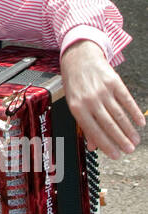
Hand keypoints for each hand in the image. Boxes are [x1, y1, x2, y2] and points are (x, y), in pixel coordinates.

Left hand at [60, 39, 144, 158]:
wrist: (79, 58)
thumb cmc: (76, 84)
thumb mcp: (74, 103)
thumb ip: (84, 125)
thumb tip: (93, 146)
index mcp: (77, 107)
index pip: (94, 131)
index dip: (106, 145)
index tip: (116, 155)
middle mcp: (90, 99)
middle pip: (109, 124)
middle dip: (121, 140)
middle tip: (129, 150)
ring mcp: (103, 90)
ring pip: (119, 114)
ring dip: (129, 130)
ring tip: (135, 140)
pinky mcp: (114, 82)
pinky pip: (126, 100)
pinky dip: (135, 112)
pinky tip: (140, 122)